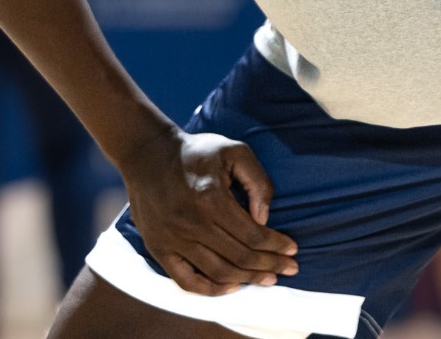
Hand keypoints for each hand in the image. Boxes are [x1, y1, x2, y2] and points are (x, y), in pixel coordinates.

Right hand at [119, 129, 299, 295]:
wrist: (148, 153)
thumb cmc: (197, 152)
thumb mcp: (235, 151)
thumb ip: (257, 181)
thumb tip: (264, 219)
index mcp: (211, 198)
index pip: (253, 234)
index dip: (277, 245)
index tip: (292, 250)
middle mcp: (191, 223)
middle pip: (239, 256)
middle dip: (270, 265)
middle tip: (289, 269)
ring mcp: (173, 239)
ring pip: (218, 271)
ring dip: (248, 279)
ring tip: (268, 279)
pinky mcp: (158, 248)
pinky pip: (186, 280)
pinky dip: (211, 289)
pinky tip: (231, 287)